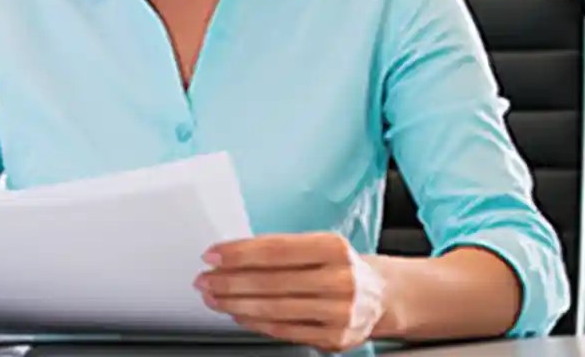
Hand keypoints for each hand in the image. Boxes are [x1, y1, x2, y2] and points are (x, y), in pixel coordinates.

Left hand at [194, 233, 388, 352]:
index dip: (239, 253)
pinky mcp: (335, 338)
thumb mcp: (317, 246)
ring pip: (275, 309)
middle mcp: (341, 280)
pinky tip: (237, 314)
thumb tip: (229, 255)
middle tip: (204, 280)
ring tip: (213, 297)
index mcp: (334, 248)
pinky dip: (254, 322)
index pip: (277, 250)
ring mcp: (340, 312)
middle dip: (229, 281)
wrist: (380, 296)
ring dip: (235, 303)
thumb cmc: (338, 266)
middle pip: (272, 281)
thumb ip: (279, 249)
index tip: (212, 255)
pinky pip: (284, 330)